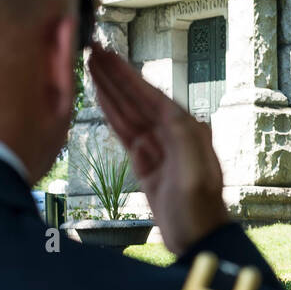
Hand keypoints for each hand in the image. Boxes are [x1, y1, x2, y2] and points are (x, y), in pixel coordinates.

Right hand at [86, 43, 228, 254]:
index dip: (127, 74)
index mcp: (186, 130)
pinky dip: (113, 114)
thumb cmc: (199, 210)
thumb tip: (168, 109)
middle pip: (138, 98)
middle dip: (115, 75)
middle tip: (92, 50)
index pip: (151, 95)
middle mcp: (173, 134)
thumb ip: (182, 140)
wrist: (197, 239)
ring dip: (110, 90)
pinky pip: (126, 133)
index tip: (107, 54)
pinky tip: (101, 99)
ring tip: (91, 67)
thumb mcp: (193, 174)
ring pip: (129, 112)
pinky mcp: (147, 164)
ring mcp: (159, 148)